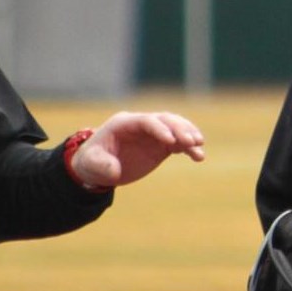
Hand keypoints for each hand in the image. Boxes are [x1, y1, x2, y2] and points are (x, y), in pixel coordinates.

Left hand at [70, 111, 205, 189]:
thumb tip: (115, 170)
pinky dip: (189, 148)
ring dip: (188, 134)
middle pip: (164, 120)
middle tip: (192, 141)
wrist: (98, 166)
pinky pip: (178, 143)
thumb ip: (102, 165)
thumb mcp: (92, 164)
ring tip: (199, 146)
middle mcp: (141, 125)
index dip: (159, 129)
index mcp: (124, 123)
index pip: (146, 121)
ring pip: (175, 128)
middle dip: (179, 129)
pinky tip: (198, 156)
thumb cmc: (93, 161)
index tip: (171, 141)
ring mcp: (153, 134)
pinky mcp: (161, 145)